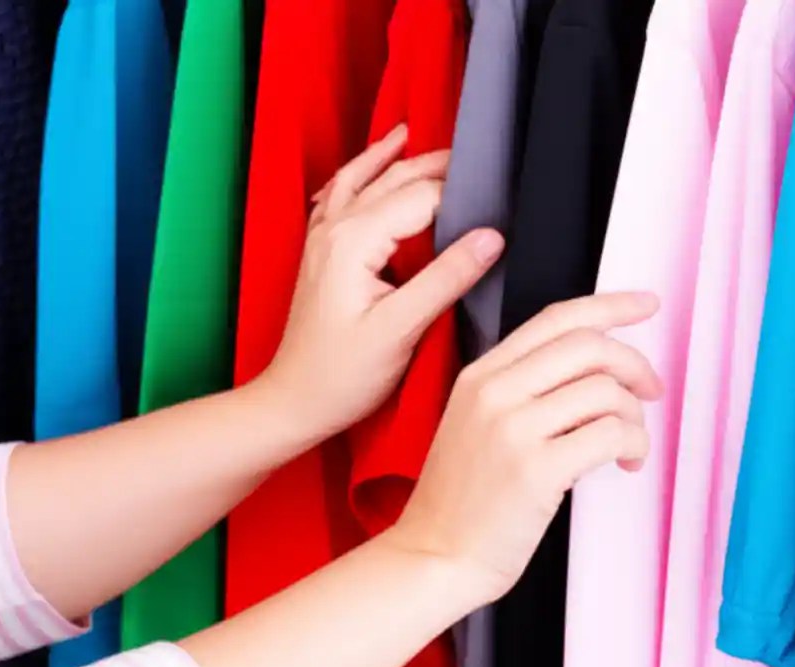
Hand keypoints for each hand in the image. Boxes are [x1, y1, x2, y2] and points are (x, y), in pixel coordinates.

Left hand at [263, 124, 504, 441]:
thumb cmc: (342, 375)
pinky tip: (370, 164)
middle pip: (395, 179)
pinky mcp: (321, 252)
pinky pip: (339, 194)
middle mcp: (335, 228)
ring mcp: (323, 237)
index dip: (464, 195)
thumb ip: (447, 278)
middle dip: (437, 166)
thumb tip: (491, 237)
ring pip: (364, 179)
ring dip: (395, 158)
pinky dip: (359, 173)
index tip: (500, 201)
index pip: (423, 198)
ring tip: (421, 137)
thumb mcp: (401, 330)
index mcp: (355, 240)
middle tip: (483, 160)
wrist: (294, 401)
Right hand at [387, 293, 662, 604]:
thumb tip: (596, 373)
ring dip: (634, 417)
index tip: (646, 305)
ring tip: (628, 445)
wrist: (433, 557)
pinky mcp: (536, 470)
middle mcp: (495, 392)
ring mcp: (513, 429)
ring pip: (605, 391)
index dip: (610, 306)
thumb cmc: (461, 502)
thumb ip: (521, 390)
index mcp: (481, 375)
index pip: (555, 319)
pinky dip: (633, 445)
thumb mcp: (475, 424)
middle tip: (652, 391)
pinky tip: (625, 463)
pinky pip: (610, 434)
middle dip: (635, 364)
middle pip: (588, 346)